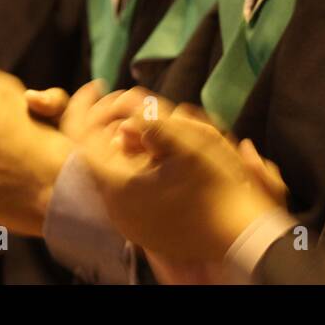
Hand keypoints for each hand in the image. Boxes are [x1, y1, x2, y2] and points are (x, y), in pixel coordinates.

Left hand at [80, 103, 288, 262]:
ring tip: (152, 129)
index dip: (84, 105)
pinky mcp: (144, 230)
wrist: (243, 239)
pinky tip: (159, 157)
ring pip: (113, 173)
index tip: (98, 85)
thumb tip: (126, 108)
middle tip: (135, 106)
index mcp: (119, 186)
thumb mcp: (190, 143)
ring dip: (126, 147)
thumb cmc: (218, 188)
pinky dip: (134, 167)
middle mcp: (116, 208)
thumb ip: (152, 120)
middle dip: (111, 124)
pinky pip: (126, 192)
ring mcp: (130, 223)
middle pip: (97, 154)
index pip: (82, 137)